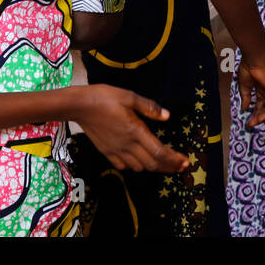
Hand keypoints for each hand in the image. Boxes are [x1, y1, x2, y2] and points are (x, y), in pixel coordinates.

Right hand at [74, 85, 189, 171]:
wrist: (80, 105)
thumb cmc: (105, 97)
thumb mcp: (129, 96)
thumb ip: (149, 107)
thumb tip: (167, 116)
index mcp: (135, 131)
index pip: (159, 152)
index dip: (174, 159)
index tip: (185, 162)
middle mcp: (127, 145)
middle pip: (152, 164)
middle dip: (169, 166)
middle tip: (181, 166)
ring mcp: (116, 150)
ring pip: (139, 167)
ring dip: (153, 167)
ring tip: (163, 163)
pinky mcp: (106, 152)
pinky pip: (124, 166)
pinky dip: (136, 166)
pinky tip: (139, 161)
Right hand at [237, 55, 264, 126]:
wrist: (253, 60)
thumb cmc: (248, 69)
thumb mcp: (245, 86)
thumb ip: (246, 97)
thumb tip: (244, 108)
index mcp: (262, 88)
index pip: (260, 103)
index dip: (255, 112)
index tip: (248, 120)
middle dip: (258, 116)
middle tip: (251, 124)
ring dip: (263, 117)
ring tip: (254, 123)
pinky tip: (260, 119)